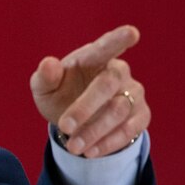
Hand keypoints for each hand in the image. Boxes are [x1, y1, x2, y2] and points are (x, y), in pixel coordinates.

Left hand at [30, 25, 150, 157]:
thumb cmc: (60, 94)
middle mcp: (118, 71)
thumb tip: (48, 64)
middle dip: (85, 108)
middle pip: (107, 85)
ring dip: (95, 131)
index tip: (131, 32)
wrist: (75, 120)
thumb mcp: (44, 89)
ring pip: (120, 110)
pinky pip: (131, 129)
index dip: (118, 40)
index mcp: (93, 58)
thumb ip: (44, 77)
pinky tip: (91, 152)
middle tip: (65, 127)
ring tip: (74, 147)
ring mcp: (133, 93)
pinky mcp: (141, 115)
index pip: (105, 46)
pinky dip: (109, 142)